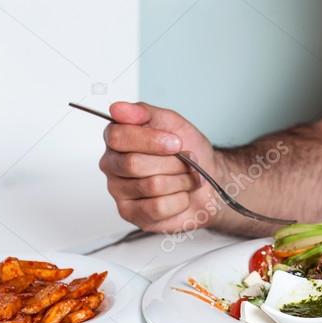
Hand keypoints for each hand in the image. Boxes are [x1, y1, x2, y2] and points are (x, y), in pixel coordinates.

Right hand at [99, 101, 220, 232]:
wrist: (208, 177)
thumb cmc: (188, 150)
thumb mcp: (171, 122)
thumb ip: (144, 112)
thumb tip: (118, 108)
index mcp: (118, 139)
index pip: (117, 137)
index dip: (150, 140)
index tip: (175, 142)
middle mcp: (113, 165)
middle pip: (134, 164)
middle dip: (172, 162)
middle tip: (185, 160)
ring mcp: (119, 191)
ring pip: (151, 185)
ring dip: (180, 180)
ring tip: (185, 177)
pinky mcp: (131, 214)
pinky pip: (158, 207)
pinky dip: (179, 199)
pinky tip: (180, 195)